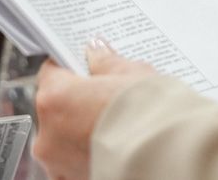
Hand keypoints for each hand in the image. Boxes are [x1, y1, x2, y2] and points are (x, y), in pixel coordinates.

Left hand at [32, 39, 155, 179]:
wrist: (169, 154)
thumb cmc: (150, 115)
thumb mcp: (131, 73)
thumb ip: (106, 61)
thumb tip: (97, 52)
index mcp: (55, 98)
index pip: (51, 72)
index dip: (72, 67)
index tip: (87, 66)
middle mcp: (48, 135)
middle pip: (57, 107)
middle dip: (79, 101)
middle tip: (108, 96)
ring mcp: (60, 164)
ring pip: (64, 138)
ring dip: (82, 130)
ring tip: (117, 124)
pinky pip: (74, 163)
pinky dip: (90, 154)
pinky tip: (113, 146)